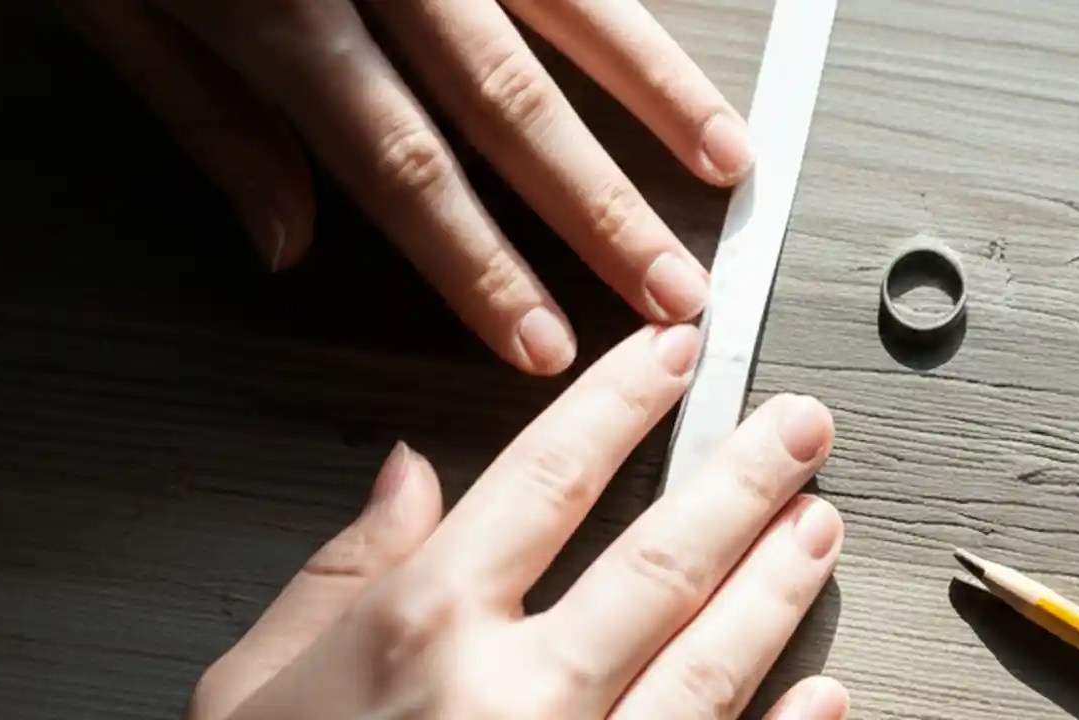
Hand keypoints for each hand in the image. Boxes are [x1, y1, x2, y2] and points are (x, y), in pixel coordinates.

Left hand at [60, 0, 751, 374]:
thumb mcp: (110, 5)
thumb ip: (209, 123)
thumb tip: (284, 241)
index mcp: (280, 13)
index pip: (408, 170)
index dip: (483, 267)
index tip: (543, 341)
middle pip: (511, 106)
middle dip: (601, 209)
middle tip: (672, 288)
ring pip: (572, 9)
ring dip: (657, 93)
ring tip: (724, 164)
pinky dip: (628, 6)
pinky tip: (681, 53)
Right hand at [186, 325, 847, 719]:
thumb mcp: (253, 684)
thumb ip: (338, 569)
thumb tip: (405, 469)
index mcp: (421, 629)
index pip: (547, 476)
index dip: (621, 401)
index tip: (673, 356)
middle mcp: (513, 696)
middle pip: (660, 559)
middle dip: (744, 480)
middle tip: (803, 429)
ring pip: (711, 663)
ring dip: (779, 587)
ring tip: (821, 526)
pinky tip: (824, 695)